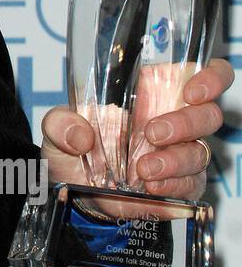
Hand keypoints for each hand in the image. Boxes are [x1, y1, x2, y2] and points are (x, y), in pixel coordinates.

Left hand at [41, 57, 233, 214]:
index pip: (201, 74)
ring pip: (200, 152)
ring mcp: (180, 154)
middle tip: (152, 133)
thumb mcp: (57, 129)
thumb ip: (60, 123)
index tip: (193, 92)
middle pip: (208, 114)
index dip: (210, 79)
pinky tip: (152, 186)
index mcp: (153, 93)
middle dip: (186, 123)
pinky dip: (173, 185)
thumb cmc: (74, 148)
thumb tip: (79, 135)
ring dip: (175, 160)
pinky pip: (191, 184)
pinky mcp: (180, 185)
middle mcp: (175, 120)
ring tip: (143, 168)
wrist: (74, 192)